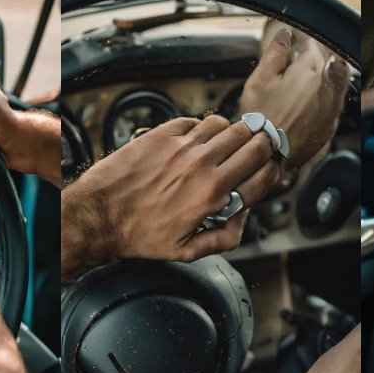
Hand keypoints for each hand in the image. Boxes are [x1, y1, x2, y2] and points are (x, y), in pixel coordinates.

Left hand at [63, 112, 279, 270]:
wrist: (98, 215)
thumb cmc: (137, 234)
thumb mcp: (186, 251)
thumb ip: (223, 238)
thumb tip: (243, 218)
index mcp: (213, 196)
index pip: (264, 171)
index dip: (275, 167)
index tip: (273, 166)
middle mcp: (202, 167)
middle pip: (253, 139)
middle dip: (264, 142)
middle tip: (261, 145)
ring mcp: (181, 147)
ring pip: (226, 124)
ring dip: (233, 132)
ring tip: (228, 141)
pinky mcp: (161, 135)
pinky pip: (194, 121)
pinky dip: (201, 128)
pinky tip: (196, 140)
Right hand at [240, 27, 349, 168]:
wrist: (268, 154)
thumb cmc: (260, 116)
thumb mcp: (260, 80)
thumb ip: (276, 53)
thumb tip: (286, 33)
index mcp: (310, 69)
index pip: (313, 46)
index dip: (301, 47)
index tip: (294, 52)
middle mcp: (328, 85)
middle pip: (329, 60)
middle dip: (316, 60)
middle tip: (298, 68)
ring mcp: (333, 106)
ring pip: (339, 80)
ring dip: (327, 76)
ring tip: (308, 84)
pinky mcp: (332, 124)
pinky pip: (336, 102)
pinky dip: (328, 97)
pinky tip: (311, 104)